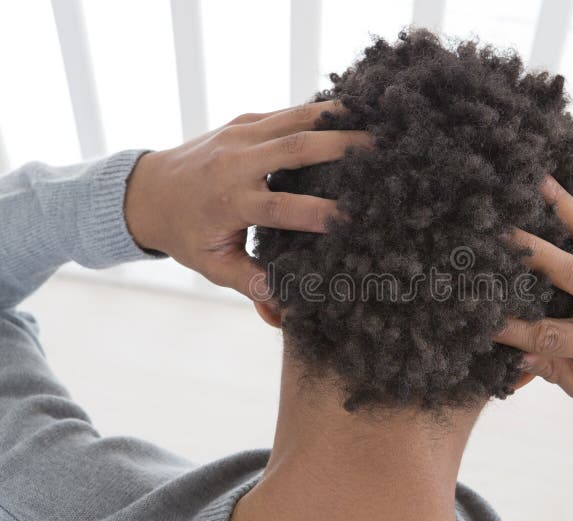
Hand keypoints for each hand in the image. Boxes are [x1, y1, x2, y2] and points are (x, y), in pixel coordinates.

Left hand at [124, 101, 370, 297]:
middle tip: (382, 151)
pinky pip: (287, 112)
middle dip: (342, 147)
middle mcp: (235, 162)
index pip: (282, 207)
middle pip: (295, 148)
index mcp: (229, 201)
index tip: (356, 217)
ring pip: (295, 119)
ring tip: (375, 120)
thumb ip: (252, 284)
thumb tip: (286, 313)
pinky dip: (320, 112)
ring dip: (337, 118)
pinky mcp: (244, 121)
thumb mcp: (214, 265)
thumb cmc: (185, 233)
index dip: (320, 212)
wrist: (146, 190)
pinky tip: (349, 113)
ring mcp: (239, 135)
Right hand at [493, 176, 572, 408]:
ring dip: (561, 206)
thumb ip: (558, 373)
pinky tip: (568, 183)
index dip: (510, 328)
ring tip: (533, 182)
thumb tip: (517, 356)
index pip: (548, 335)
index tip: (480, 316)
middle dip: (529, 250)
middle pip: (568, 273)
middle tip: (496, 231)